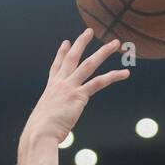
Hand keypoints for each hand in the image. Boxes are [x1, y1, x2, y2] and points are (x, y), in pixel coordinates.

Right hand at [22, 28, 129, 145]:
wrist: (40, 133)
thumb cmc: (40, 132)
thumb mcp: (44, 120)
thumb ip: (49, 118)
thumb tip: (48, 127)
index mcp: (51, 88)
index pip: (56, 66)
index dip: (61, 53)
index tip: (66, 42)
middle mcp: (59, 83)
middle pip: (72, 58)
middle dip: (81, 43)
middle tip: (90, 31)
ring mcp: (69, 87)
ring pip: (89, 64)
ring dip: (103, 52)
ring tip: (115, 43)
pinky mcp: (79, 95)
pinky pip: (99, 82)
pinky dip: (113, 76)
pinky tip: (125, 73)